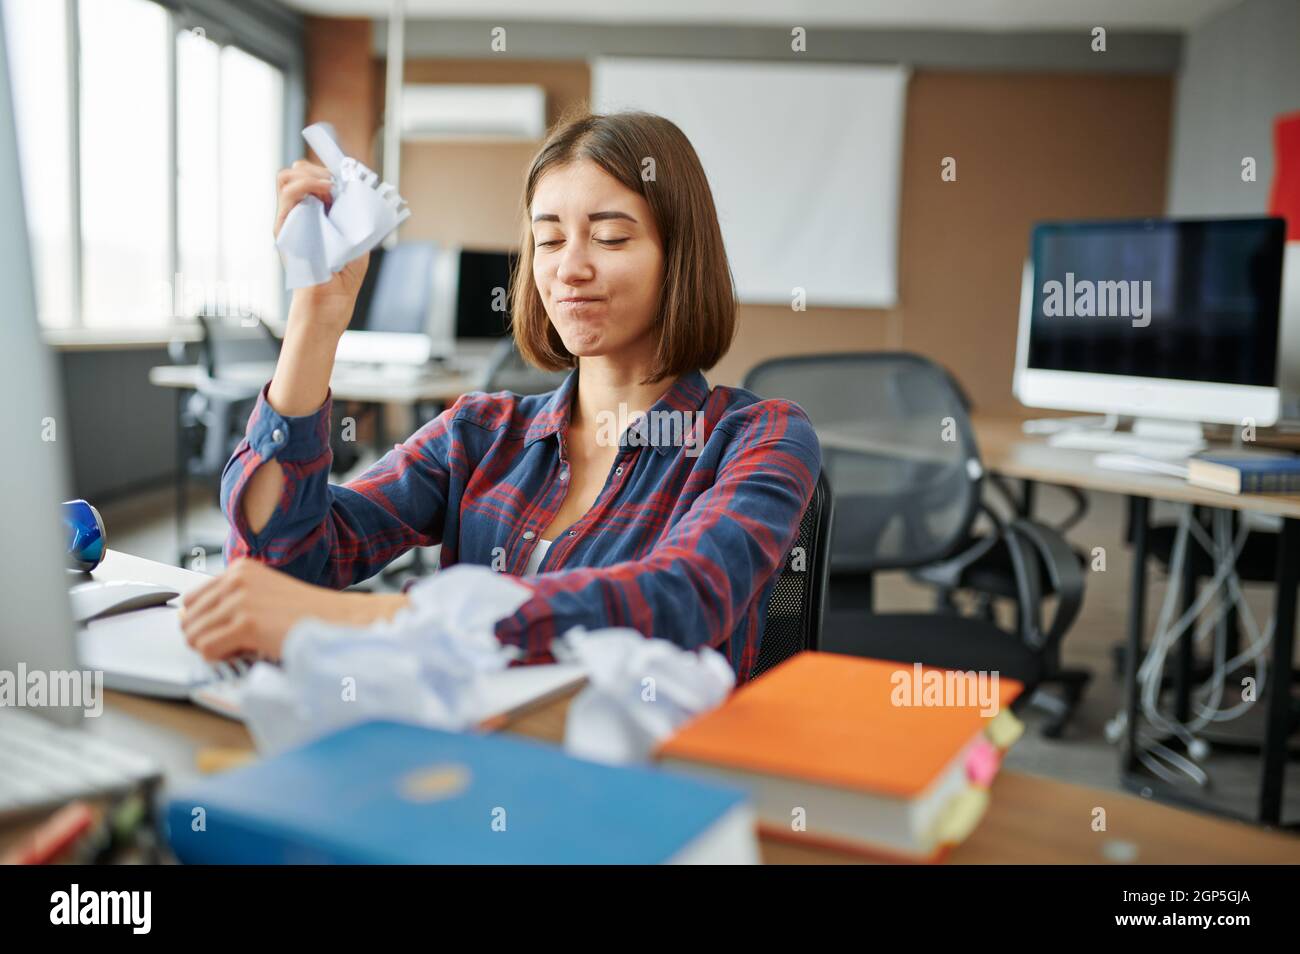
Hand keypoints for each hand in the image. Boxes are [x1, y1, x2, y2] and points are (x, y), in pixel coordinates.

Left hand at [179, 558, 407, 661]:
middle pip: (188, 619)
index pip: (191, 599)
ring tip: (242, 648)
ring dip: (214, 649)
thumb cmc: (306, 615)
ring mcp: (240, 600)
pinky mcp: (246, 623)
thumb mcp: (264, 596)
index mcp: (240, 569)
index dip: (202, 622)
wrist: (337, 621)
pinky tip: (245, 652)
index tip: (220, 633)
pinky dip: (221, 658)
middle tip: (232, 645)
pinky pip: (207, 649)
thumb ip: (232, 602)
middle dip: (206, 638)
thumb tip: (195, 623)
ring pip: (194, 636)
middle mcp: (236, 579)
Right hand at [274, 159, 368, 322]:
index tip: (345, 176)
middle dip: (317, 169)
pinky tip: (326, 192)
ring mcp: (288, 221)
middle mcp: (297, 215)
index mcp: (314, 215)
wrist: (331, 304)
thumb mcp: (355, 238)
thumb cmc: (343, 277)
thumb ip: (352, 213)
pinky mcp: (284, 230)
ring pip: (287, 178)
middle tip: (337, 183)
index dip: (325, 170)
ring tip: (331, 186)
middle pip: (294, 173)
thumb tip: (355, 187)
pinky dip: (307, 186)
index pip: (309, 178)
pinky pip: (288, 196)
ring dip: (312, 175)